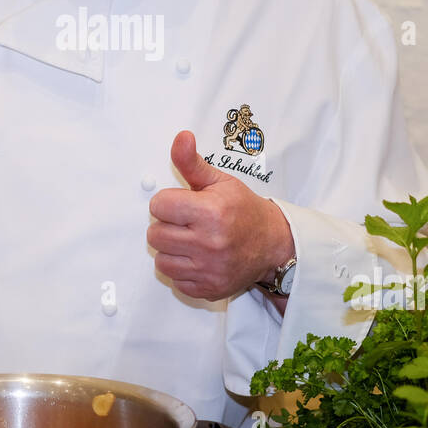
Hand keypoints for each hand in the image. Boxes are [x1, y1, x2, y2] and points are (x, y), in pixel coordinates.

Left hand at [147, 130, 294, 300]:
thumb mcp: (220, 181)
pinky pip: (174, 280)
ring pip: (160, 259)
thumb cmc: (244, 210)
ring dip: (171, 249)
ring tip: (190, 241)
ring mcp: (208, 269)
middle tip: (186, 223)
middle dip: (167, 225)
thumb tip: (180, 137)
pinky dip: (182, 270)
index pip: (159, 205)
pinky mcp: (208, 289)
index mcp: (210, 212)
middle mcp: (209, 243)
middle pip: (155, 233)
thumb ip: (192, 162)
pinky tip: (197, 259)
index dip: (168, 202)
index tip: (183, 204)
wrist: (272, 244)